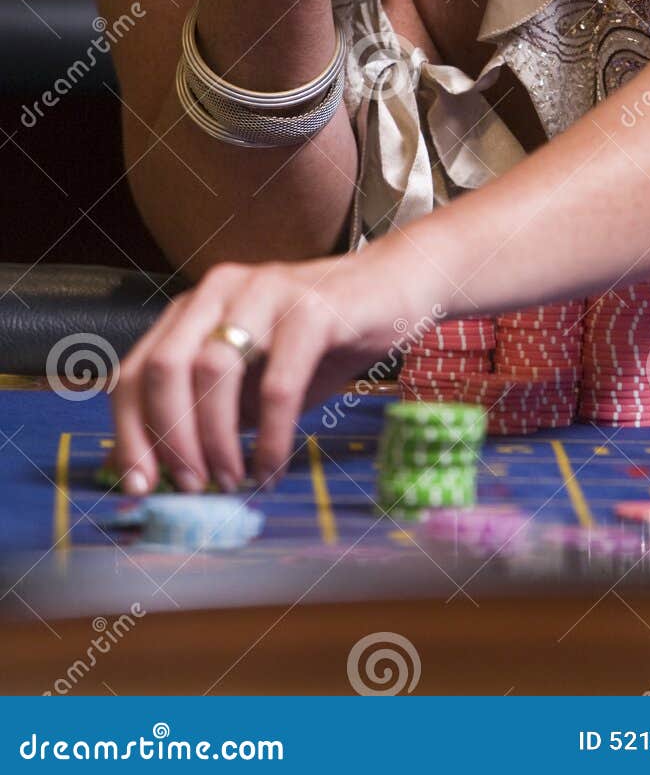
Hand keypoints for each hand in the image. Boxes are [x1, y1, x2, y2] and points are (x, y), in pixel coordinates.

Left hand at [110, 247, 440, 494]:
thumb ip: (214, 411)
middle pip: (164, 367)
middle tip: (191, 486)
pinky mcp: (312, 308)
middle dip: (170, 439)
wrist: (394, 288)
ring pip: (214, 371)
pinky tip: (272, 466)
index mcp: (195, 307)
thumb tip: (169, 473)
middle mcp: (220, 290)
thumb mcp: (255, 378)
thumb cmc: (320, 340)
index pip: (136, 370)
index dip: (131, 433)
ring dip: (217, 441)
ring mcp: (265, 292)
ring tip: (231, 480)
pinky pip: (277, 384)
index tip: (140, 486)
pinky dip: (270, 437)